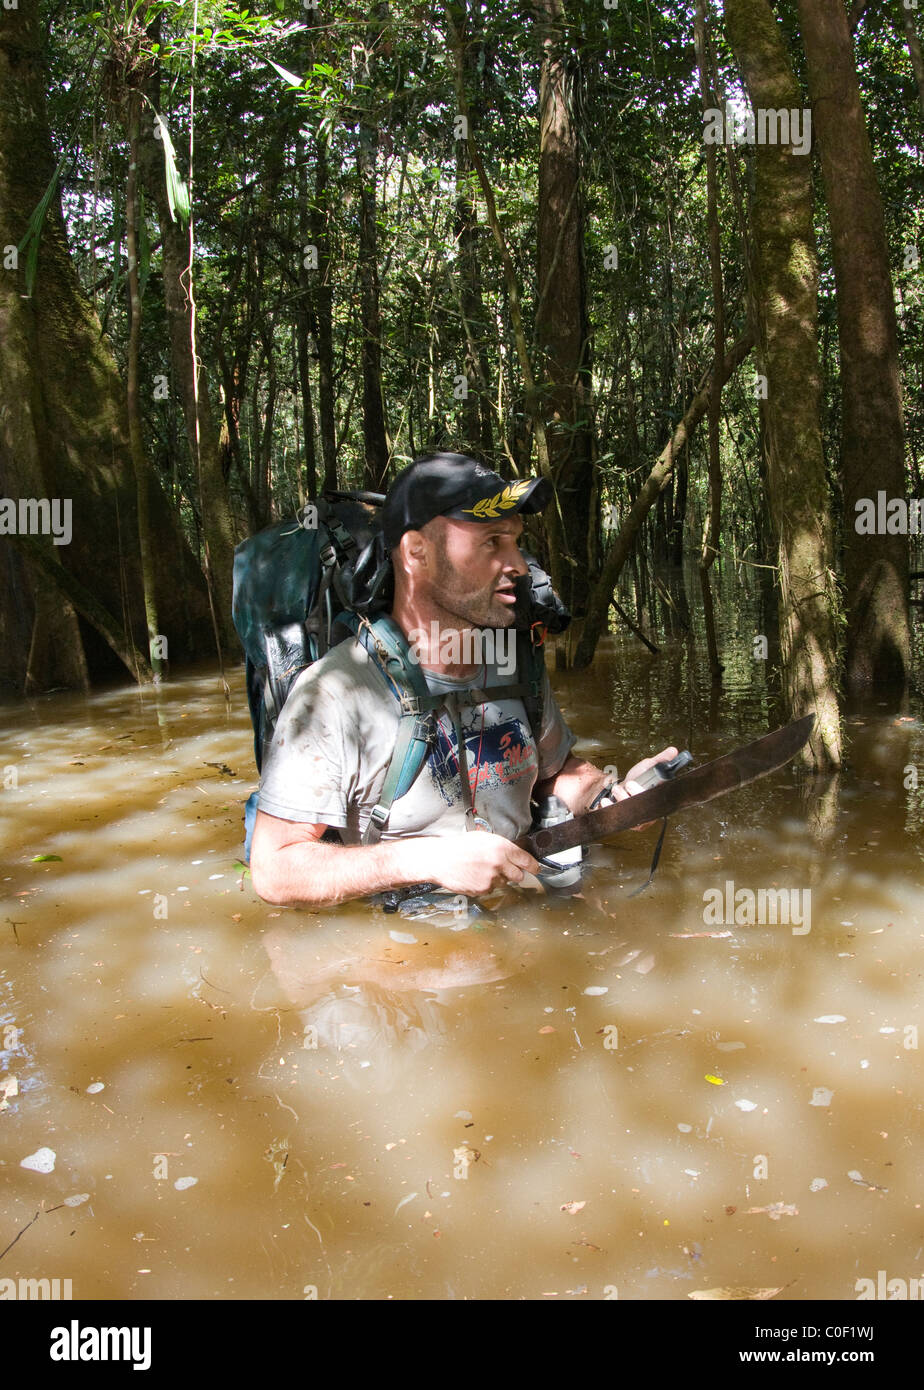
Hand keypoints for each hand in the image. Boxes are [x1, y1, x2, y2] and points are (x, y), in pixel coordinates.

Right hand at [407, 830, 539, 895]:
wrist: (440, 859)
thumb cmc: (460, 846)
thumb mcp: (484, 838)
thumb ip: (502, 846)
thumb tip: (516, 854)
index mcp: (501, 847)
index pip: (526, 860)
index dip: (533, 866)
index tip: (536, 869)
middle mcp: (499, 863)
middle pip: (519, 876)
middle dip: (514, 873)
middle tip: (502, 868)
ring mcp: (491, 878)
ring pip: (504, 883)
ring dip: (497, 878)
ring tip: (481, 869)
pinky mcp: (483, 889)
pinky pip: (491, 889)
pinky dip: (485, 885)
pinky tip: (474, 876)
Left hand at [612, 746, 678, 828]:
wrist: (618, 788)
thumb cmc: (636, 780)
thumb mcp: (649, 767)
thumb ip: (661, 759)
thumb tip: (673, 750)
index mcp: (659, 800)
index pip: (659, 800)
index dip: (649, 793)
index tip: (643, 784)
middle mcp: (650, 813)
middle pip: (645, 808)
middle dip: (635, 794)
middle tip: (630, 784)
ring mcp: (637, 820)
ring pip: (631, 813)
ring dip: (622, 798)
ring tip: (618, 789)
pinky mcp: (625, 822)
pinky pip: (617, 818)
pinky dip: (610, 807)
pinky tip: (606, 801)